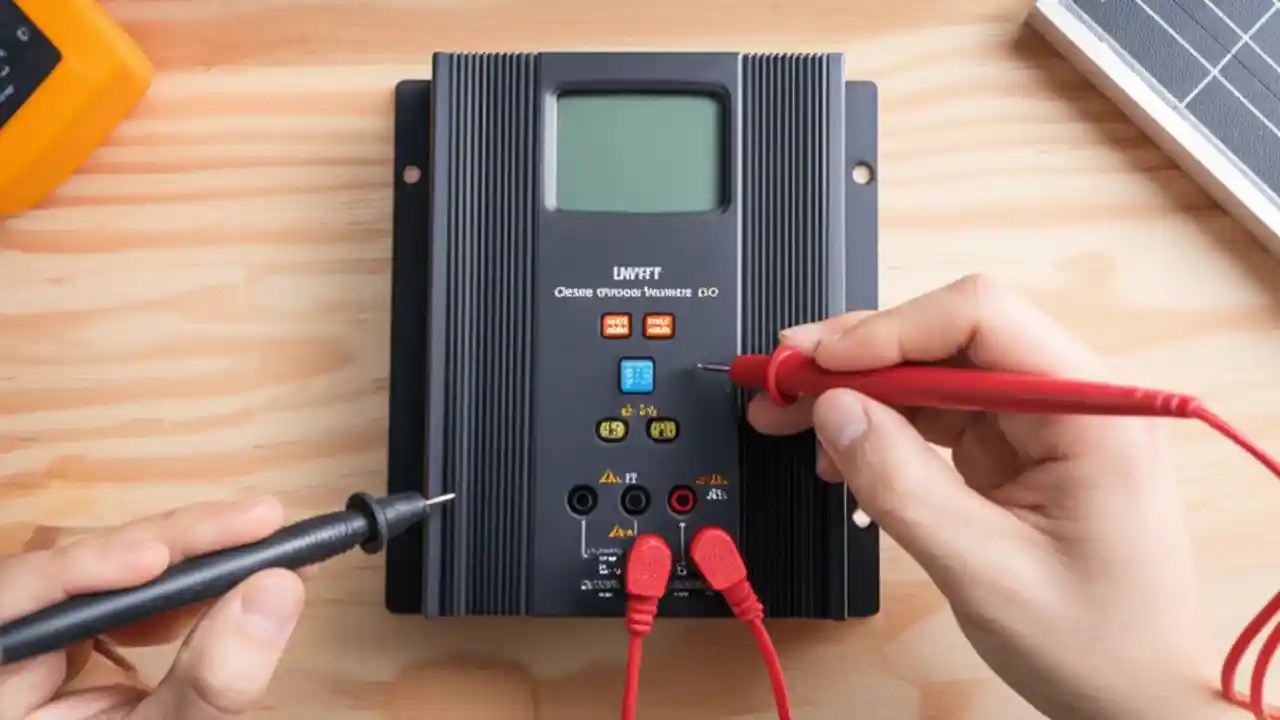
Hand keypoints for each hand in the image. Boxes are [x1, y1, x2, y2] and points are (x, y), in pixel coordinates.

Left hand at [0, 496, 305, 719]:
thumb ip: (209, 684)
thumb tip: (278, 588)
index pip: (16, 600)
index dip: (84, 569)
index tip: (160, 557)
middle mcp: (6, 662)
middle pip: (69, 576)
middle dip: (168, 548)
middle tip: (259, 523)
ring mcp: (34, 664)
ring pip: (102, 584)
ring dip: (186, 562)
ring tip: (262, 545)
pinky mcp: (70, 667)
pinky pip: (120, 612)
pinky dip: (181, 598)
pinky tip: (233, 584)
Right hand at [750, 275, 1244, 719]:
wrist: (1136, 698)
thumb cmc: (1097, 645)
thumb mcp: (984, 568)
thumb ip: (902, 484)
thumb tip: (834, 411)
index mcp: (1091, 412)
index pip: (980, 319)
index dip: (888, 330)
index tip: (819, 362)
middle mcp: (1071, 400)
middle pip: (949, 339)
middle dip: (859, 358)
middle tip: (782, 381)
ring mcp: (1043, 424)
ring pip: (935, 374)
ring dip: (861, 392)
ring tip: (792, 416)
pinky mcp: (1019, 450)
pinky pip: (939, 416)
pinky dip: (884, 427)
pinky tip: (841, 448)